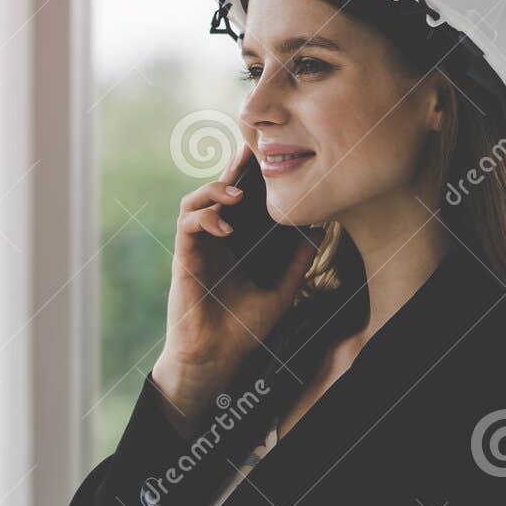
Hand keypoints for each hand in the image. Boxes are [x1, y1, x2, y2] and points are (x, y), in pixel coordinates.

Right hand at [152, 143, 319, 433]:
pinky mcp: (183, 257)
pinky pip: (187, 223)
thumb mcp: (281, 291)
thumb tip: (322, 231)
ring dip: (215, 190)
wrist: (216, 356)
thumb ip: (298, 262)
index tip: (272, 155)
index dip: (252, 175)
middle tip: (253, 150)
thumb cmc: (243, 328)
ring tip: (239, 195)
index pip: (242, 199)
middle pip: (219, 190)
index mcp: (235, 242)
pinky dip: (205, 217)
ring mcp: (197, 246)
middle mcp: (214, 238)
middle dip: (233, 167)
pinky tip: (226, 225)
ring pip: (195, 199)